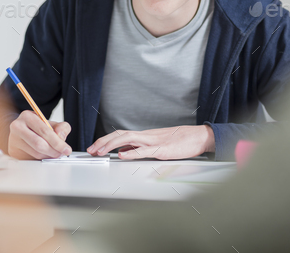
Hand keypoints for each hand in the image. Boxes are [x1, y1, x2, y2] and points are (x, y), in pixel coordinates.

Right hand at [8, 110, 71, 159]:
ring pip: (35, 153)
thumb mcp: (52, 123)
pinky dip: (41, 159)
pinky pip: (31, 159)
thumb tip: (61, 137)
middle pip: (38, 144)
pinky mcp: (13, 152)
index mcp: (27, 116)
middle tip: (61, 153)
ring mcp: (13, 141)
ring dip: (48, 156)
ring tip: (54, 153)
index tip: (66, 149)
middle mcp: (17, 127)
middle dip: (54, 151)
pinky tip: (45, 155)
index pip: (44, 131)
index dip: (57, 142)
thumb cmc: (37, 127)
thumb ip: (62, 127)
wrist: (22, 130)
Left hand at [87, 125, 214, 159]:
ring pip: (128, 139)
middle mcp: (147, 136)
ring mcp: (154, 141)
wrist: (199, 137)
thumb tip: (125, 152)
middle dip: (103, 142)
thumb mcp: (158, 145)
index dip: (106, 140)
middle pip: (120, 135)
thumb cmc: (181, 142)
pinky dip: (132, 152)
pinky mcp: (162, 149)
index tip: (94, 146)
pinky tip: (122, 155)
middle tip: (90, 149)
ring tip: (99, 151)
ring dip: (111, 145)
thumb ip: (141, 148)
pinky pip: (144, 150)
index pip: (121, 135)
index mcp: (145, 136)